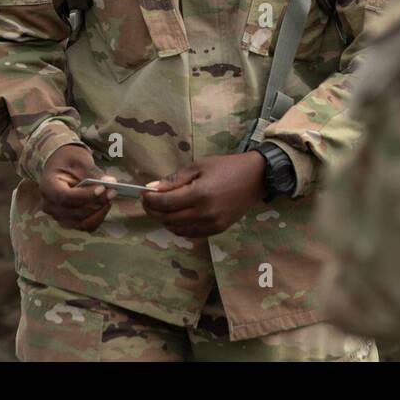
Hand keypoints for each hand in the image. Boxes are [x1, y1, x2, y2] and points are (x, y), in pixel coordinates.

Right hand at [38, 144, 113, 231]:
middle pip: (75, 212)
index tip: (102, 188)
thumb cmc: (68, 161)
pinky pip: (85, 226)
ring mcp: (57, 216)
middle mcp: (50, 205)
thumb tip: (111, 182)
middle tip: (113, 191)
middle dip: (97, 202)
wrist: (59, 166)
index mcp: (48, 187)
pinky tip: (105, 205)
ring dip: (99, 212)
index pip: (66, 197)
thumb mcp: (79, 161)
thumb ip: (93, 173)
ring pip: (81, 222)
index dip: (85, 195)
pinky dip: (97, 218)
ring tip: (110, 197)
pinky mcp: (68, 221)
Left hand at [140, 153, 266, 237]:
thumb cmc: (226, 167)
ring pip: (177, 229)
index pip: (164, 203)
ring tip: (163, 208)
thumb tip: (153, 189)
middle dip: (153, 211)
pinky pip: (190, 234)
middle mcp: (204, 213)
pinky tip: (178, 216)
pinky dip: (179, 227)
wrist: (255, 178)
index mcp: (199, 194)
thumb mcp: (199, 166)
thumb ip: (175, 179)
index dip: (150, 200)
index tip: (144, 194)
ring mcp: (212, 224)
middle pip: (168, 219)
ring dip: (165, 220)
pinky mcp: (217, 230)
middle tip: (150, 201)